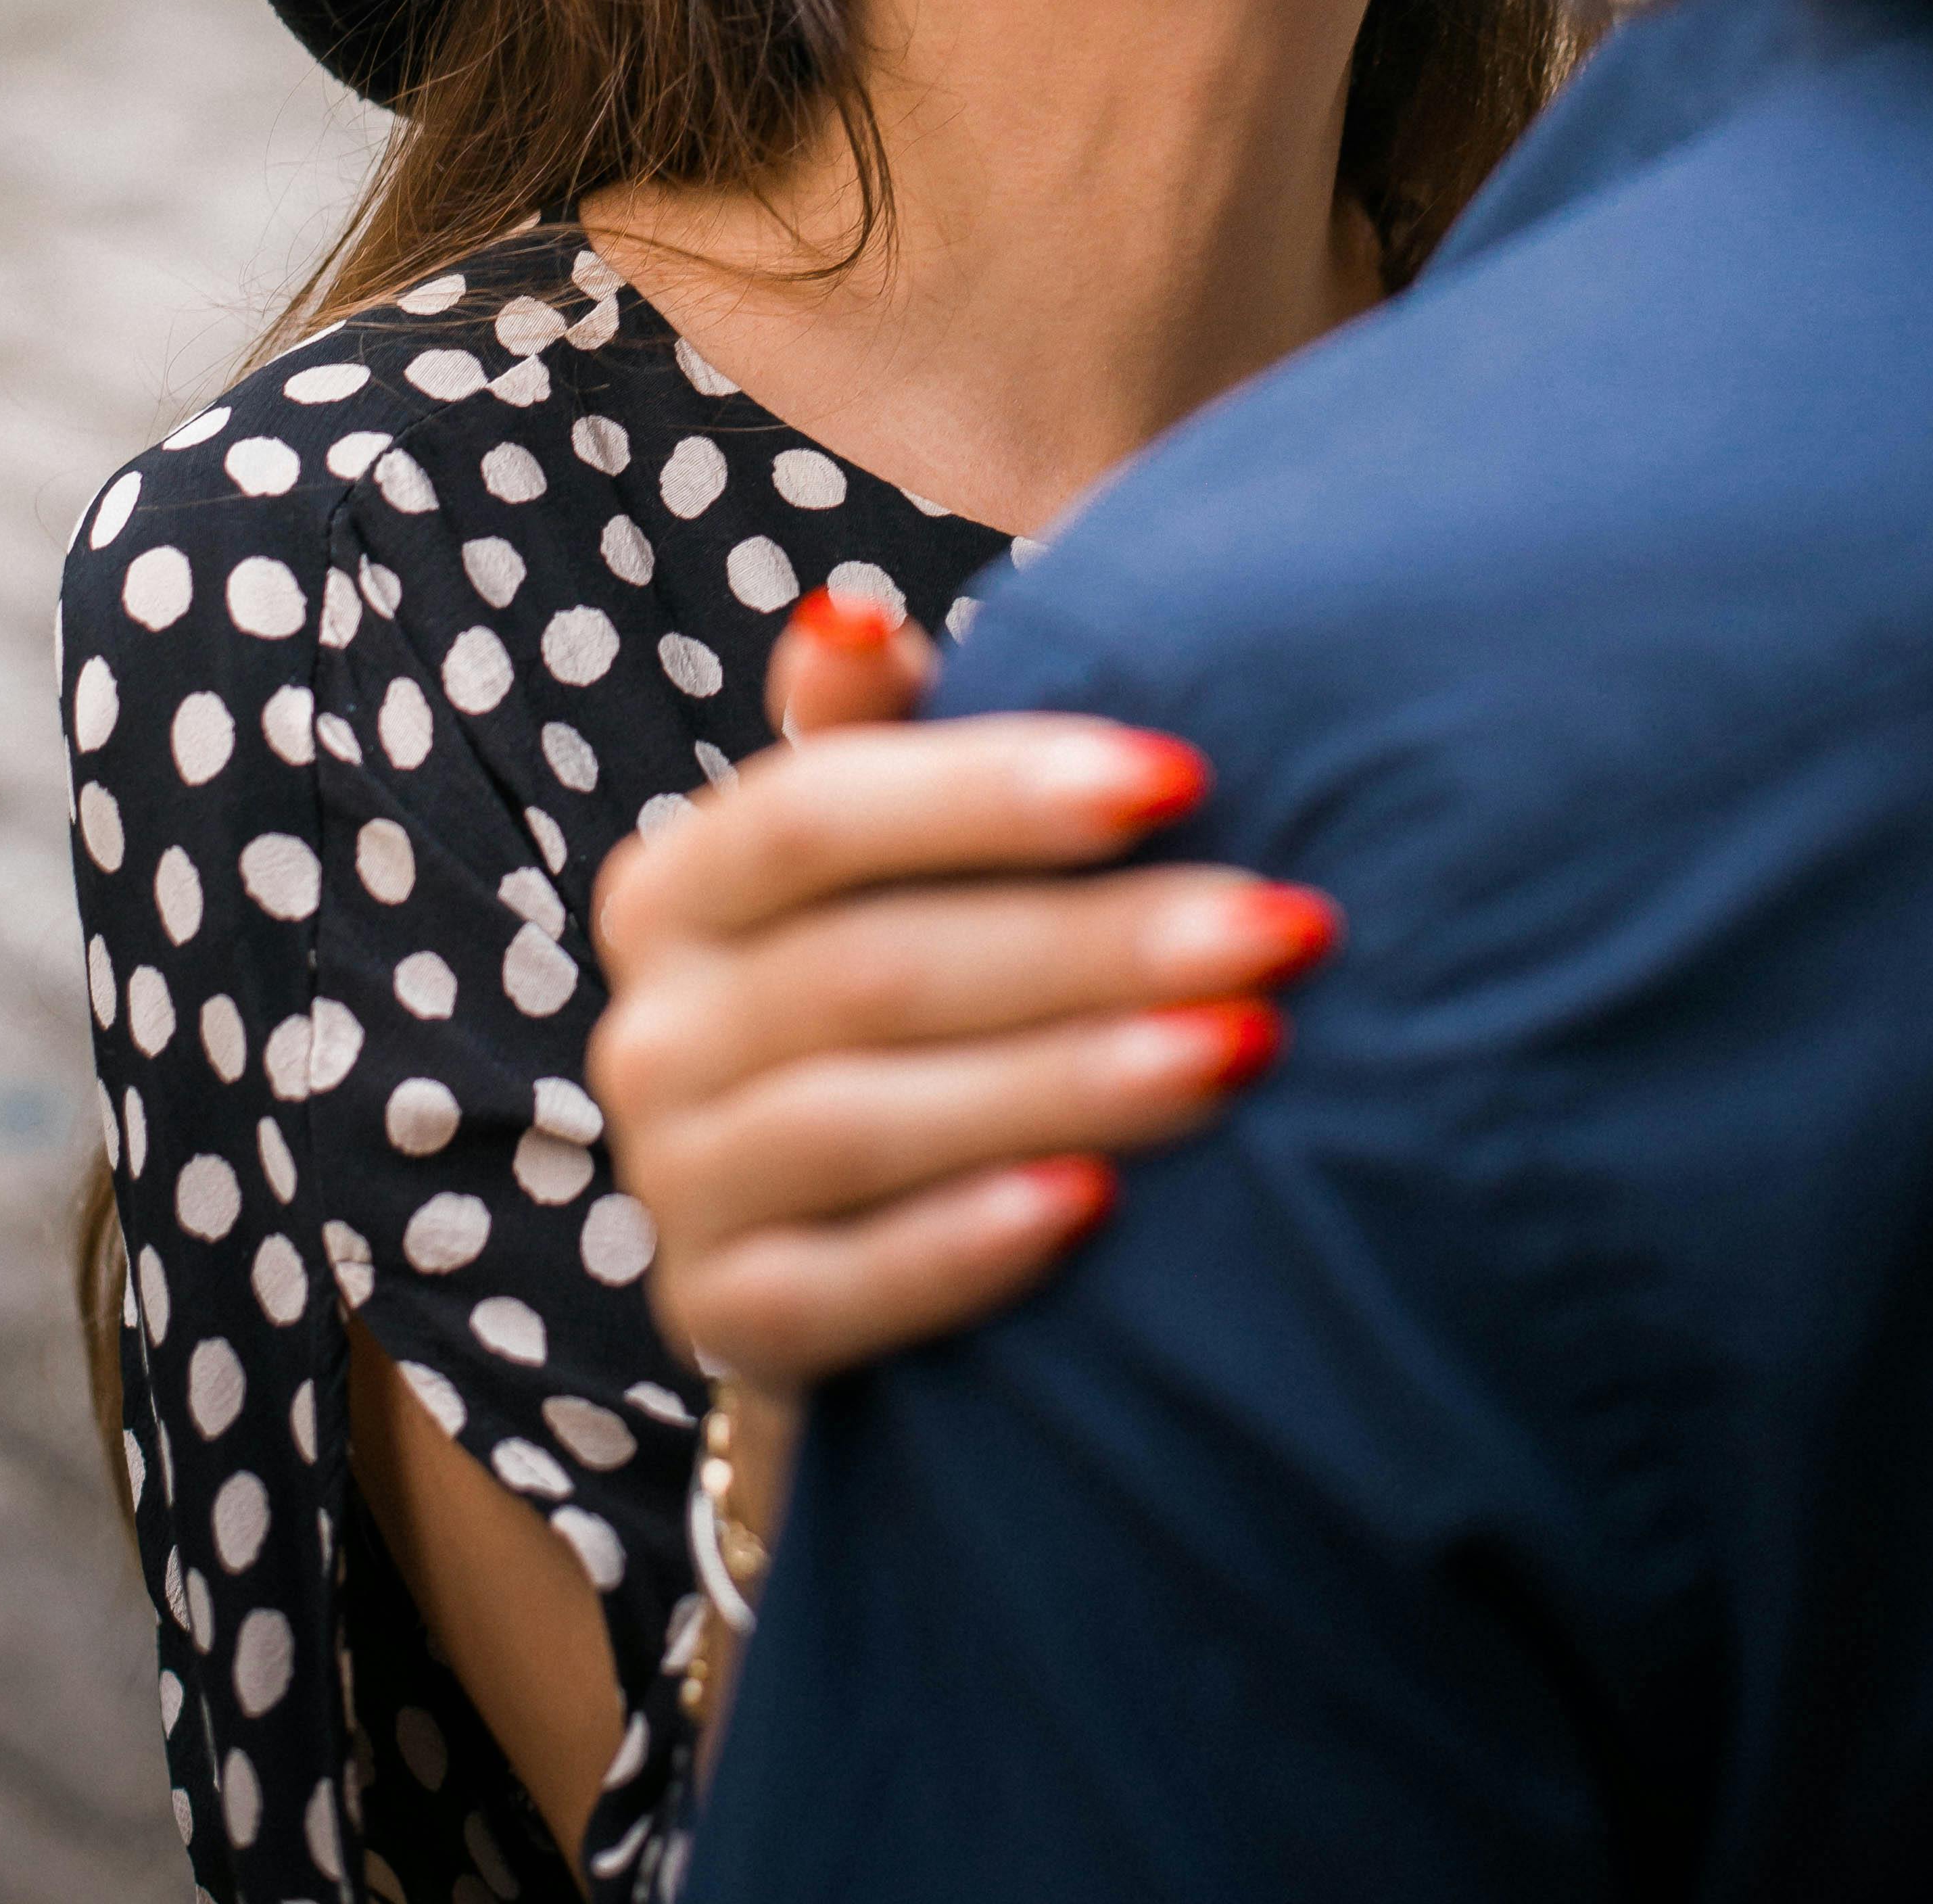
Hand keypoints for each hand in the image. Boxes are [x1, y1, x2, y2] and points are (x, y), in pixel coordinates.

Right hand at [585, 589, 1339, 1391]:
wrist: (849, 1227)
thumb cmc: (915, 972)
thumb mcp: (896, 850)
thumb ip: (877, 734)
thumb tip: (849, 614)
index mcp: (678, 883)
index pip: (814, 811)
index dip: (995, 789)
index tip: (1185, 773)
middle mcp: (649, 1027)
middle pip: (872, 969)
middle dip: (1096, 944)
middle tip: (1284, 926)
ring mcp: (673, 1182)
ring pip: (862, 1122)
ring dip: (1067, 1084)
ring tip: (1245, 1050)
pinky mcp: (719, 1319)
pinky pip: (830, 1295)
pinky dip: (958, 1250)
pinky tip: (1094, 1214)